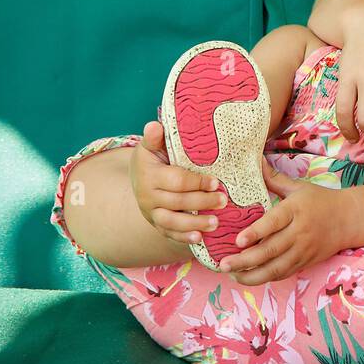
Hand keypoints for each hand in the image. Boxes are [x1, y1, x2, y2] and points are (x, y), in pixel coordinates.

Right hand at [129, 120, 227, 245]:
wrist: (140, 177)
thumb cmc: (154, 158)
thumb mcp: (152, 145)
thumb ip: (155, 137)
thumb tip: (155, 125)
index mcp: (149, 174)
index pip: (175, 181)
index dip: (196, 182)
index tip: (216, 182)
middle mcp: (147, 196)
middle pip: (177, 202)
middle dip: (202, 202)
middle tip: (223, 201)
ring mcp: (151, 212)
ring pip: (171, 221)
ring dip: (194, 223)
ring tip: (215, 223)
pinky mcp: (156, 224)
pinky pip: (169, 233)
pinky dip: (183, 238)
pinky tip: (200, 239)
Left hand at [221, 158, 363, 284]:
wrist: (350, 219)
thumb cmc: (321, 200)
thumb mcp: (299, 187)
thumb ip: (274, 179)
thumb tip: (255, 161)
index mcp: (296, 210)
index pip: (274, 223)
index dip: (255, 232)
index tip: (237, 240)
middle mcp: (299, 232)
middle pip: (271, 250)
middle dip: (245, 260)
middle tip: (223, 264)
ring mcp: (304, 250)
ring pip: (276, 268)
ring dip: (253, 275)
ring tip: (233, 275)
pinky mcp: (306, 262)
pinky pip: (284, 273)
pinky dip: (266, 277)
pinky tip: (250, 277)